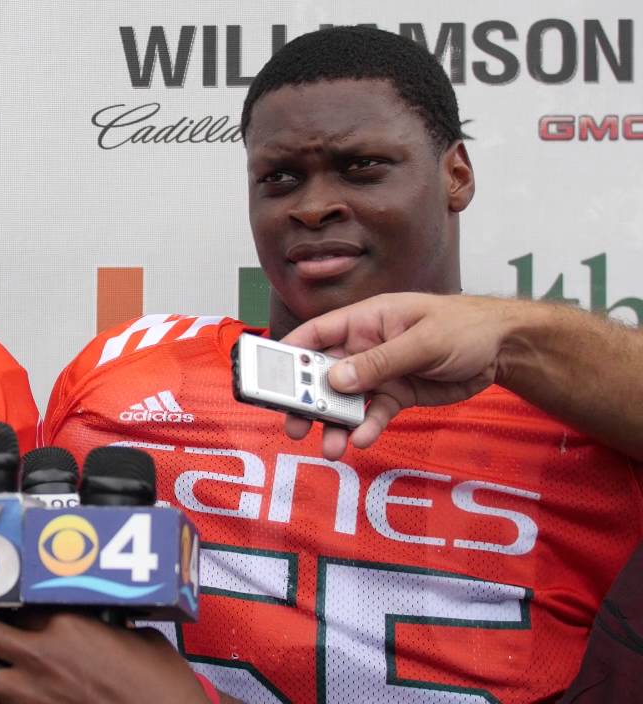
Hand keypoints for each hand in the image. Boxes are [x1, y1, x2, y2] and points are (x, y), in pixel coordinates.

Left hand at [0, 610, 213, 703]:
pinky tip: (1, 701)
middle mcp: (39, 655)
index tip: (4, 604)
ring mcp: (27, 695)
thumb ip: (110, 630)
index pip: (15, 600)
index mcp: (68, 625)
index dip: (6, 603)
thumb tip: (105, 629)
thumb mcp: (142, 644)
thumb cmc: (163, 690)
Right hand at [281, 293, 516, 458]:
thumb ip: (379, 361)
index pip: (315, 336)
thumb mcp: (423, 341)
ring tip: (331, 448)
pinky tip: (363, 440)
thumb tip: (336, 379)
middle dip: (306, 400)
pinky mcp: (396, 395)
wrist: (504, 349)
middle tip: (294, 425)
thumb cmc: (464, 326)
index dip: (289, 354)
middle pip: (323, 374)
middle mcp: (364, 348)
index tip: (267, 378)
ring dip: (336, 425)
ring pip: (346, 401)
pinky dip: (366, 428)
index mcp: (365, 321)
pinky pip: (373, 414)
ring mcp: (379, 373)